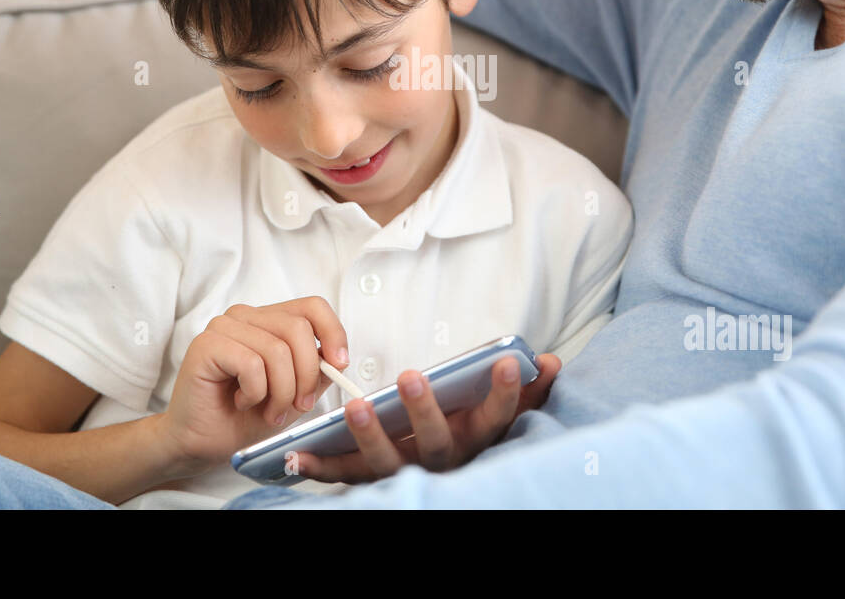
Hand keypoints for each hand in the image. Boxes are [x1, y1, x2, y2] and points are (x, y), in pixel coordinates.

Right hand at [156, 296, 350, 478]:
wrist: (203, 443)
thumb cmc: (245, 417)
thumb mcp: (295, 394)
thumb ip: (317, 372)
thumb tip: (337, 359)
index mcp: (269, 320)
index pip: (313, 307)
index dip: (333, 332)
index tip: (340, 365)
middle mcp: (247, 316)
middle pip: (299, 329)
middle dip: (306, 376)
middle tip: (298, 406)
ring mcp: (225, 327)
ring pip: (277, 350)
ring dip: (281, 392)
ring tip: (268, 411)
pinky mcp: (207, 344)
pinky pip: (252, 364)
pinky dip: (255, 393)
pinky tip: (241, 402)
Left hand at [294, 353, 560, 483]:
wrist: (441, 483)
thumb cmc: (468, 430)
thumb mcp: (499, 409)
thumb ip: (526, 388)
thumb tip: (549, 362)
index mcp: (474, 439)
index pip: (496, 417)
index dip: (504, 394)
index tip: (507, 363)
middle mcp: (442, 462)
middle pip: (436, 443)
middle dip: (423, 411)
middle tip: (410, 375)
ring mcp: (406, 474)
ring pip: (388, 463)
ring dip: (370, 437)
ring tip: (355, 406)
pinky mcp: (372, 481)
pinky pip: (345, 477)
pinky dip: (320, 467)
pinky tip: (296, 453)